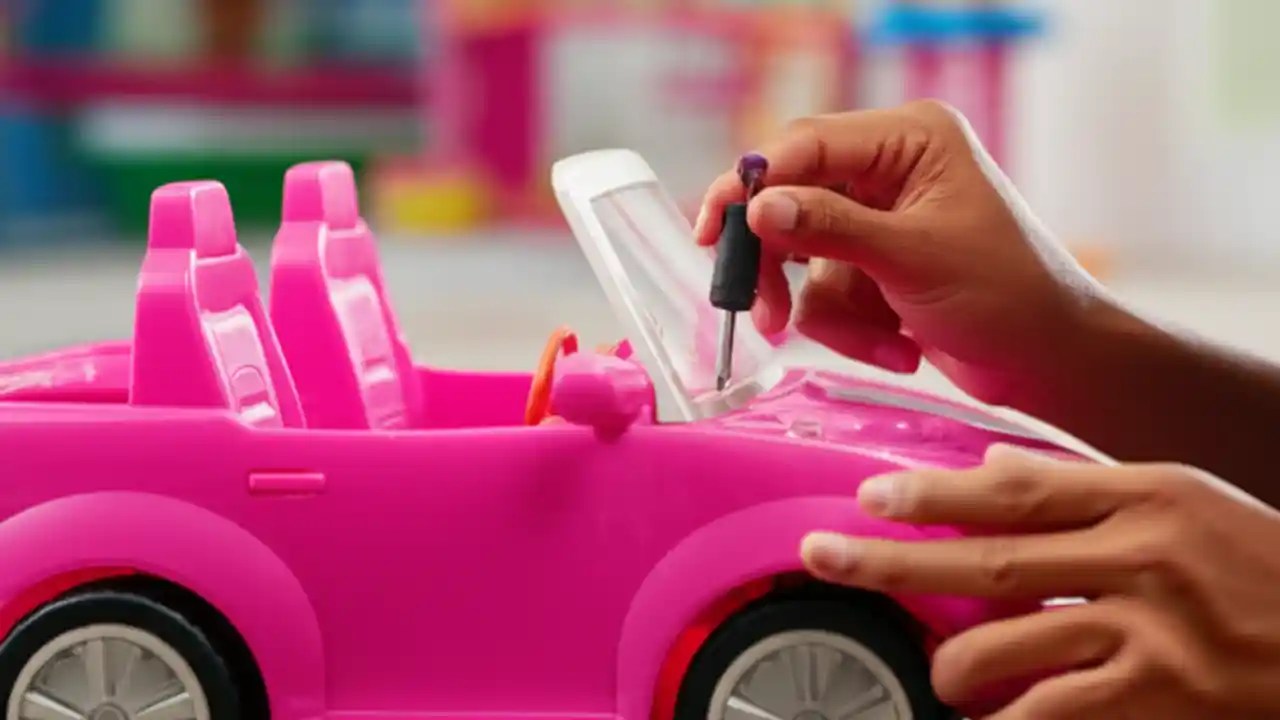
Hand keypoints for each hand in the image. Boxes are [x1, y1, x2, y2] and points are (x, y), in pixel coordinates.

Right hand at [696, 101, 1117, 405]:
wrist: (1049, 364)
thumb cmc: (1007, 297)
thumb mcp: (913, 258)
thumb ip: (830, 228)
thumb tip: (758, 207)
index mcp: (909, 139)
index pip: (806, 147)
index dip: (752, 186)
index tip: (716, 231)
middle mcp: (889, 171)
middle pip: (792, 206)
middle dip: (785, 270)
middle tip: (761, 314)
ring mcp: (878, 223)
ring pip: (805, 264)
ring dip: (836, 316)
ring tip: (883, 343)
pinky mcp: (873, 269)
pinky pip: (826, 298)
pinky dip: (854, 333)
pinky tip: (900, 349)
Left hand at [800, 445, 1279, 718]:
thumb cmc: (1263, 566)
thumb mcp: (1189, 502)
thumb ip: (1087, 489)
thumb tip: (988, 467)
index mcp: (1148, 497)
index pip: (1020, 488)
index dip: (938, 493)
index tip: (874, 494)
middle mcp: (1144, 558)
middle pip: (994, 560)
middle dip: (897, 560)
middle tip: (827, 554)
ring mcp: (1152, 632)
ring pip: (1012, 647)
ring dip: (955, 665)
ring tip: (938, 674)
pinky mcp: (1162, 697)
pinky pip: (1055, 712)